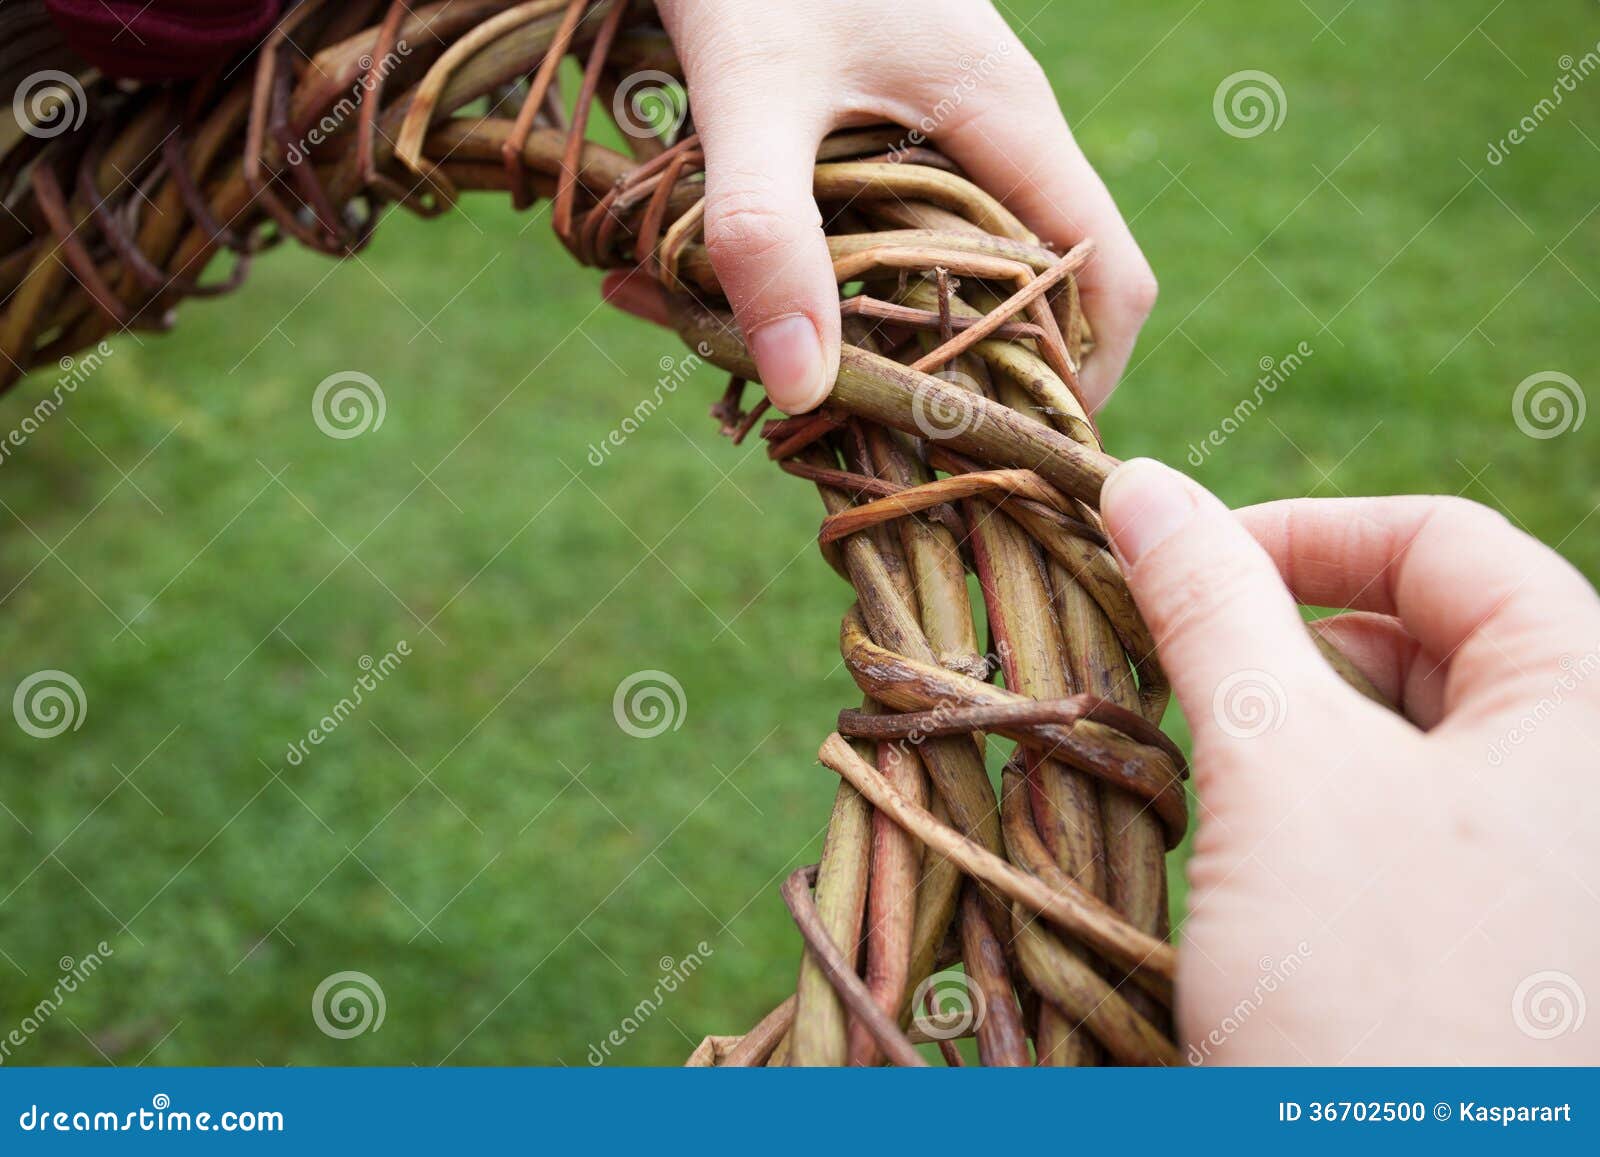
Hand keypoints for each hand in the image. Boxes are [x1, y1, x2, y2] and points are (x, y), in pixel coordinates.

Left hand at [603, 0, 1156, 413]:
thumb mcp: (751, 91)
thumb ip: (766, 231)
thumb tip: (803, 391)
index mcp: (1006, 118)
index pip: (1108, 275)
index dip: (1086, 378)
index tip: (1014, 450)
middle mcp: (997, 122)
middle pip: (1047, 279)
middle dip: (994, 370)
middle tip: (917, 445)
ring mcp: (949, 113)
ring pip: (976, 250)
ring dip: (925, 328)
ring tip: (853, 392)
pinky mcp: (894, 108)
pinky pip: (915, 214)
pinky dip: (875, 276)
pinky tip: (801, 306)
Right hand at [1099, 458, 1599, 1063]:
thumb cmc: (1377, 996)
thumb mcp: (1280, 771)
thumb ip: (1210, 605)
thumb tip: (1139, 484)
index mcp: (1590, 705)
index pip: (1448, 541)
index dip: (1305, 532)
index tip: (1179, 569)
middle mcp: (1586, 780)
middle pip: (1429, 634)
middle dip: (1286, 635)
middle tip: (1172, 669)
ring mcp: (1549, 872)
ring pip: (1404, 736)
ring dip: (1287, 727)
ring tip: (1201, 769)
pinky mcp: (1495, 944)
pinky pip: (1399, 826)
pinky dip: (1309, 807)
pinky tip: (1241, 852)